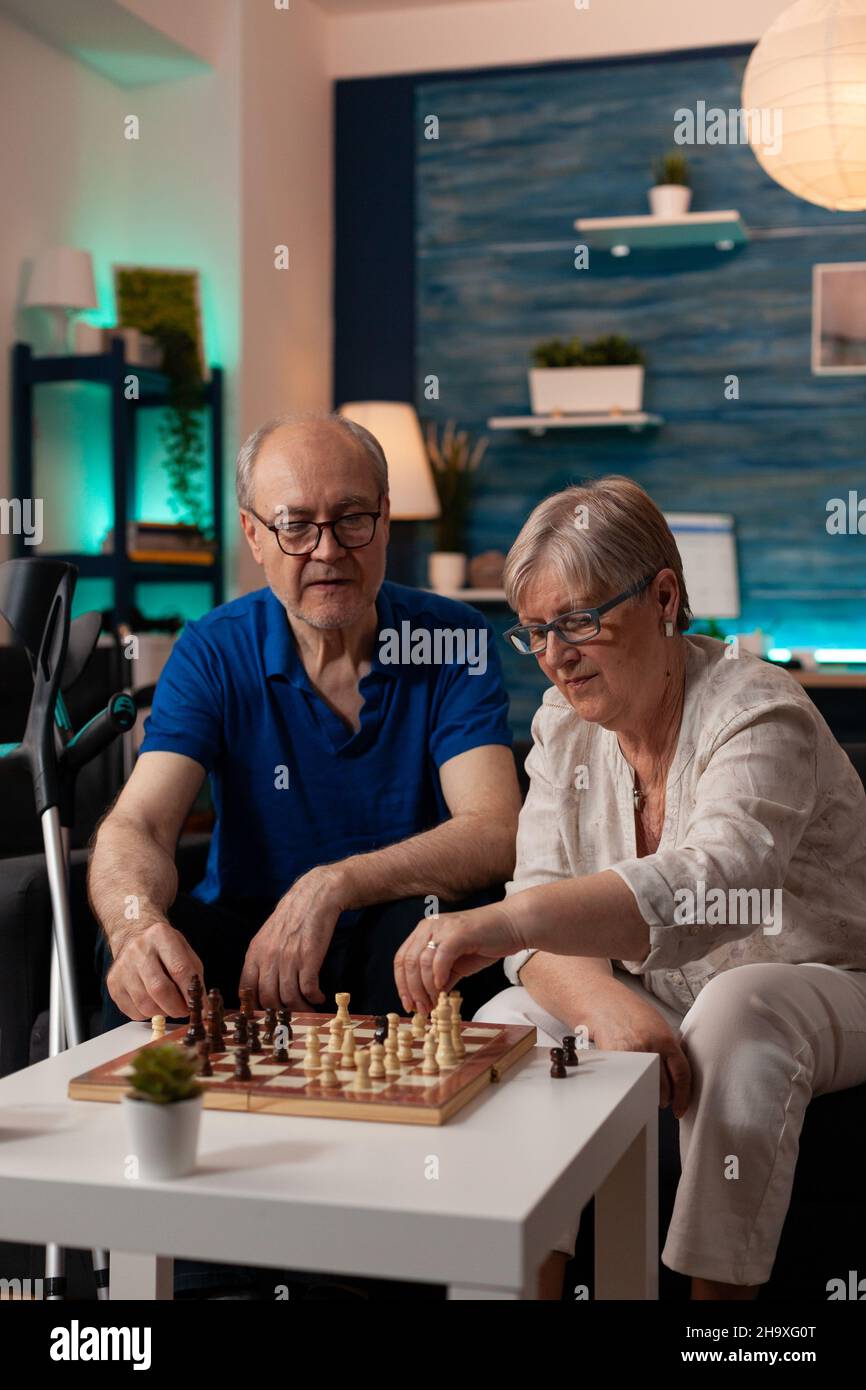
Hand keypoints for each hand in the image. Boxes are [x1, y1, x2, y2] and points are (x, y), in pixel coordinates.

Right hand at [107, 922, 204, 1020]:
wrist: (134, 936)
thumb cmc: (164, 948)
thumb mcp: (184, 950)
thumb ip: (194, 975)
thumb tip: (202, 1005)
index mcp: (161, 936)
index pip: (180, 969)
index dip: (191, 993)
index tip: (200, 1006)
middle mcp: (138, 950)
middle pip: (159, 989)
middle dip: (176, 1007)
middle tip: (184, 1011)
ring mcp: (122, 967)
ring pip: (145, 1004)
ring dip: (162, 1012)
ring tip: (169, 1005)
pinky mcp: (113, 983)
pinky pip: (133, 1011)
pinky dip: (147, 1014)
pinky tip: (152, 1003)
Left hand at [239, 865, 346, 1009]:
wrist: (314, 897)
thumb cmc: (292, 917)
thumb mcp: (268, 936)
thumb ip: (262, 959)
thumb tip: (262, 986)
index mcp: (254, 953)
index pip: (246, 989)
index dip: (254, 1006)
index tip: (266, 1014)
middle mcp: (268, 958)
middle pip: (268, 999)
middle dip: (280, 1012)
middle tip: (291, 1015)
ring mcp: (288, 959)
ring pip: (289, 998)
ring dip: (300, 1008)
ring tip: (309, 1008)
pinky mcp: (308, 959)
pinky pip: (308, 989)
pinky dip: (314, 998)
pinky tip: (319, 997)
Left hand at [394, 902, 523, 1014]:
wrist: (512, 925)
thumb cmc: (486, 943)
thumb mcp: (457, 965)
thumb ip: (442, 978)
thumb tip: (429, 1001)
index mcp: (424, 931)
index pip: (401, 959)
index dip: (402, 985)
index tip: (409, 1005)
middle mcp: (429, 926)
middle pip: (408, 962)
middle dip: (412, 990)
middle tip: (422, 1009)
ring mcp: (442, 927)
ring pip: (421, 962)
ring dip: (425, 988)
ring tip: (434, 1003)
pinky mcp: (458, 932)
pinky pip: (440, 957)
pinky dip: (438, 975)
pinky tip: (443, 988)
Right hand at [589, 984, 691, 1118]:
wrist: (602, 1002)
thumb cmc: (628, 1012)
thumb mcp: (657, 1025)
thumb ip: (669, 1047)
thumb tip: (678, 1073)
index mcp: (665, 1039)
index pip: (682, 1074)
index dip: (683, 1096)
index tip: (680, 1108)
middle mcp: (651, 1048)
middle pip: (665, 1087)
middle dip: (665, 1099)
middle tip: (663, 1101)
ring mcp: (632, 1054)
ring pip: (646, 1089)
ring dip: (648, 1097)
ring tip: (646, 1093)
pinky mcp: (615, 1060)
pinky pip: (628, 1083)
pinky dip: (630, 1089)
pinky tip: (630, 1086)